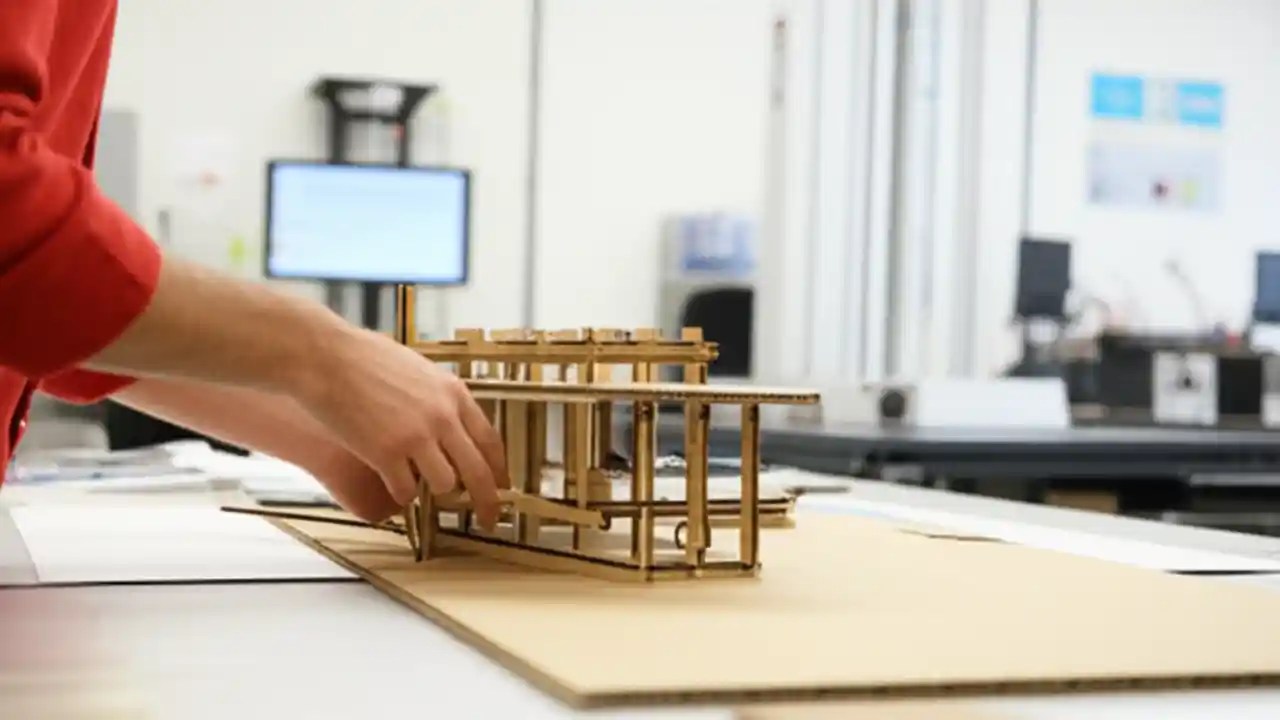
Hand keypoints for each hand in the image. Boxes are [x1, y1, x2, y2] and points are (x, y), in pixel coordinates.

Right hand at [298, 328, 507, 528]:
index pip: (490, 440)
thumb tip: (449, 416)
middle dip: (487, 502)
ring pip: (444, 485)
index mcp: (452, 393)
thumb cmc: (363, 357)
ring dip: (434, 492)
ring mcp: (416, 437)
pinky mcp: (386, 454)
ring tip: (421, 485)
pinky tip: (393, 487)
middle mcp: (442, 417)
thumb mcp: (418, 368)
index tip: (503, 488)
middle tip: (489, 520)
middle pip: (478, 471)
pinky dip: (401, 495)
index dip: (499, 469)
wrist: (325, 357)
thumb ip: (438, 395)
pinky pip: (406, 491)